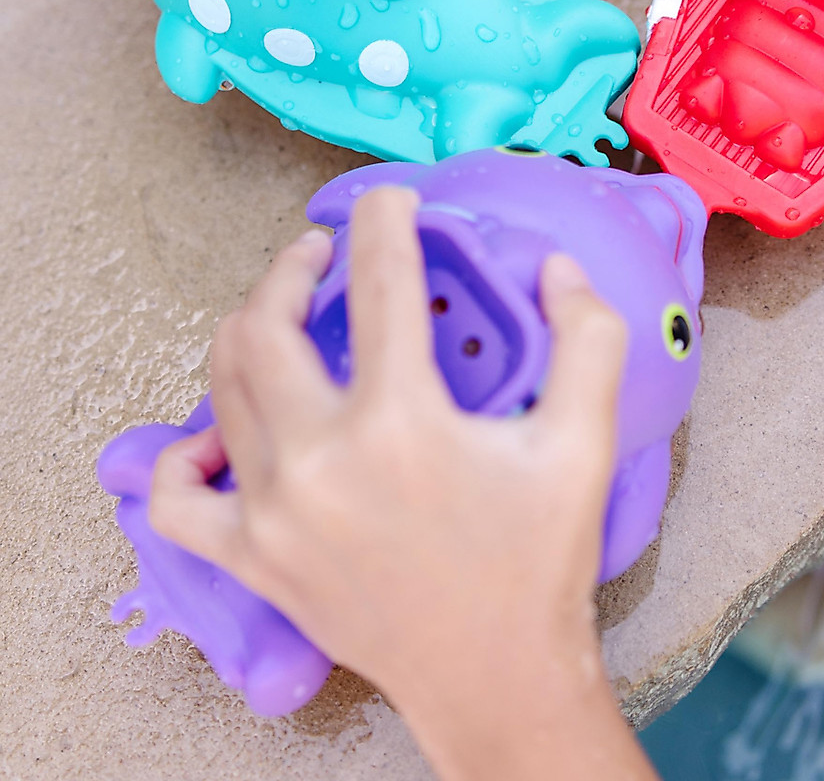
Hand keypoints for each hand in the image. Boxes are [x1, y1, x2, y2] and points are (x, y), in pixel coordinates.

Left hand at [148, 188, 655, 780]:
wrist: (495, 678)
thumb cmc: (538, 561)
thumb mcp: (585, 444)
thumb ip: (588, 340)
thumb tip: (558, 268)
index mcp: (400, 423)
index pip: (379, 283)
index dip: (385, 222)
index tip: (391, 200)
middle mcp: (318, 461)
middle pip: (264, 325)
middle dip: (291, 266)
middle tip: (322, 251)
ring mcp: (272, 513)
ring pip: (221, 388)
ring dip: (248, 330)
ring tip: (284, 312)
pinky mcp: (251, 557)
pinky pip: (179, 495)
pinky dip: (187, 451)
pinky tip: (225, 430)